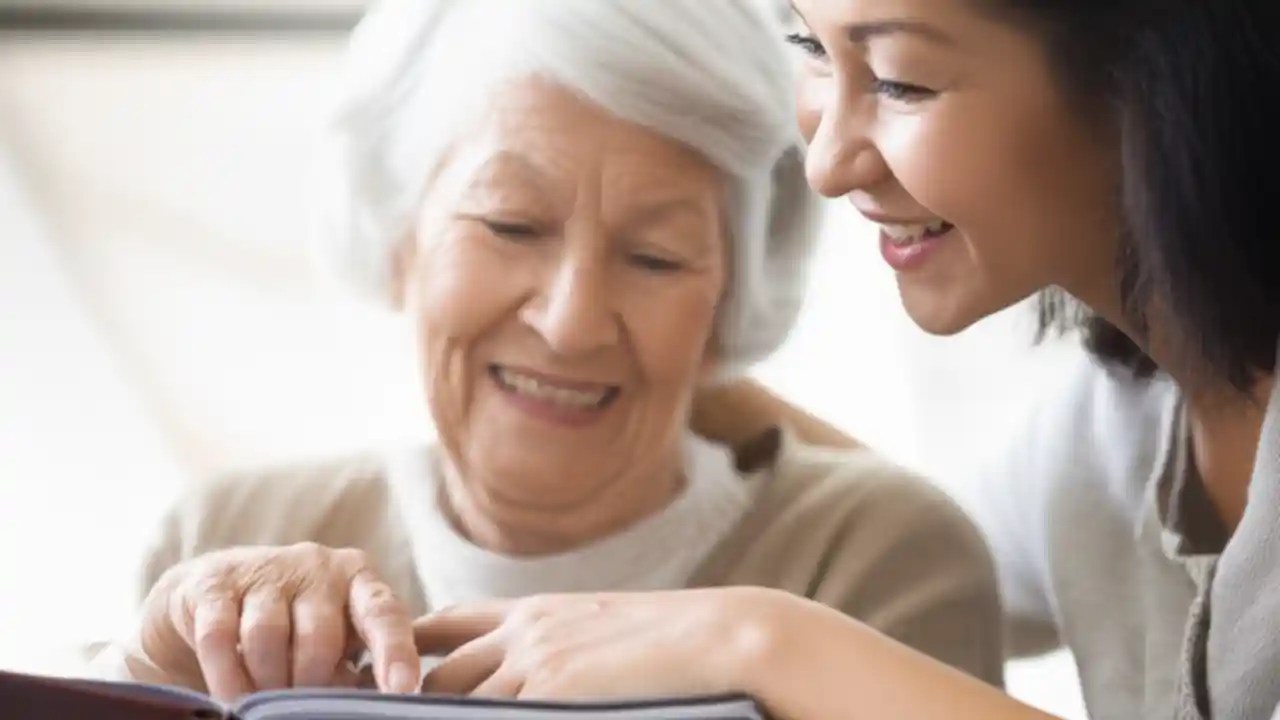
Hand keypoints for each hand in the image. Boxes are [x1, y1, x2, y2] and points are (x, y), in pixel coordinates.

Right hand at [138, 542, 419, 700]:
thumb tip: (368, 704)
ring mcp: (266, 570)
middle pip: (319, 636)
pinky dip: (226, 676)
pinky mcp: (216, 583)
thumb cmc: (294, 625)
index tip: (403, 689)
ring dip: (265, 682)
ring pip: (266, 637)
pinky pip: (220, 638)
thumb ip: (351, 666)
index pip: (384, 614)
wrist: (215, 594)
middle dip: (309, 682)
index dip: (395, 652)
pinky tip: (230, 696)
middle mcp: (318, 566)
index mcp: (359, 580)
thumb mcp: (334, 639)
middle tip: (299, 706)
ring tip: (263, 702)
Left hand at [414, 587, 788, 701]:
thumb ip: (561, 647)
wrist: (717, 636)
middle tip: (372, 716)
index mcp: (536, 610)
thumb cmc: (675, 640)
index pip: (449, 623)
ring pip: (457, 702)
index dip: (413, 645)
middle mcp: (524, 631)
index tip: (385, 668)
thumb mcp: (603, 628)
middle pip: (439, 669)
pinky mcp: (551, 692)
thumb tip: (543, 683)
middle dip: (407, 698)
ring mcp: (534, 662)